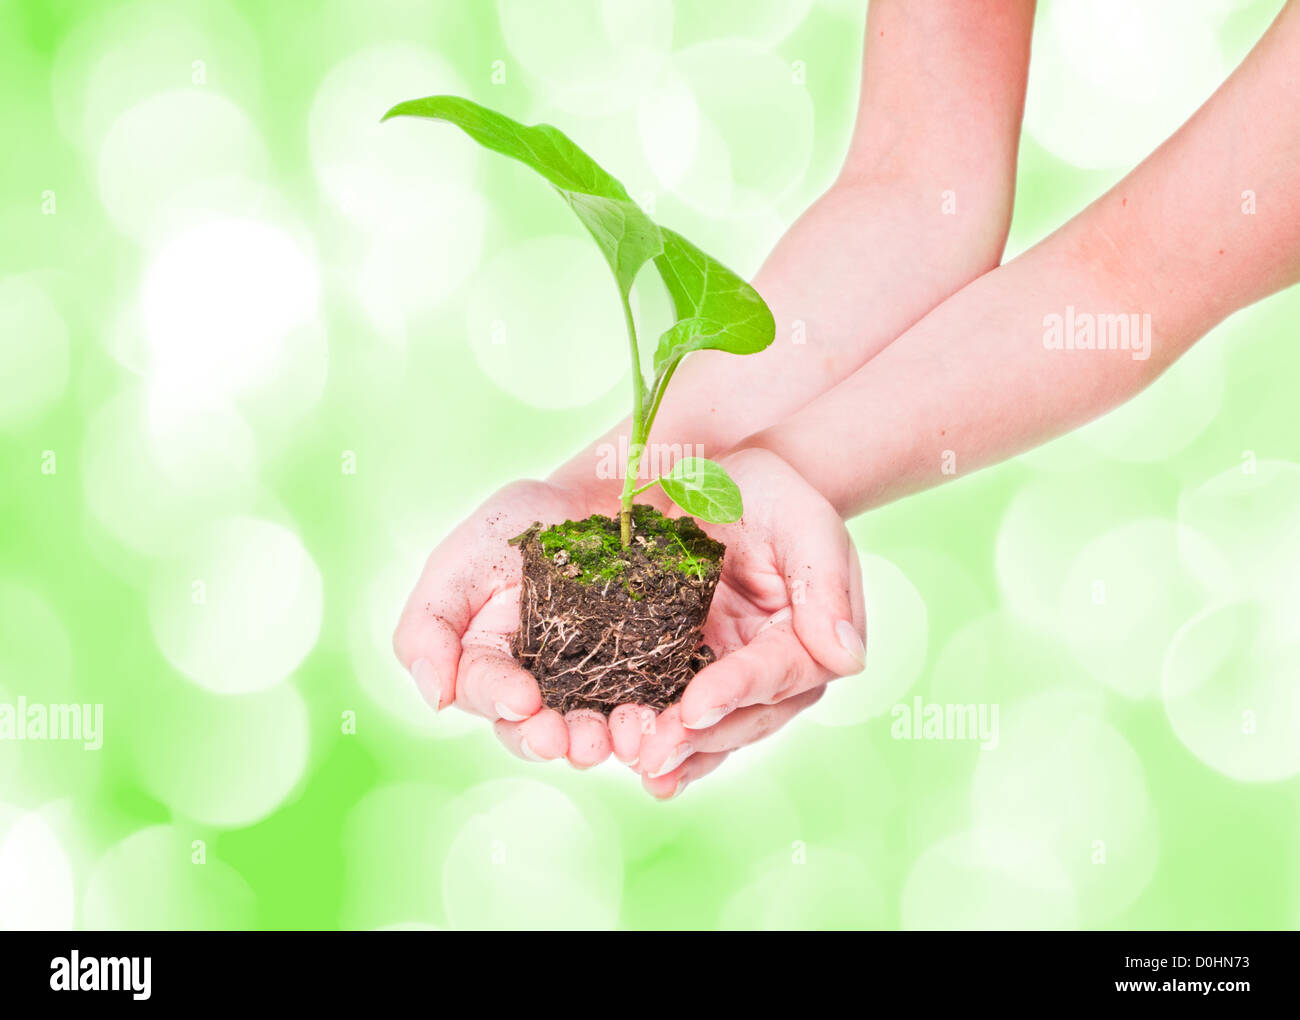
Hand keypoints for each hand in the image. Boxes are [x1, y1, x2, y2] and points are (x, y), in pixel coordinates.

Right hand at [392, 478, 621, 767]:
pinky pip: (645, 707)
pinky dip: (647, 722)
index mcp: (489, 666)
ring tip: (614, 740)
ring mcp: (591, 685)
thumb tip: (436, 698)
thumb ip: (428, 626)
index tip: (523, 699)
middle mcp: (539, 688)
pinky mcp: (641, 675)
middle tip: (569, 742)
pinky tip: (653, 722)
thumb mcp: (459, 563)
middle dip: (552, 740)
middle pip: (538, 730)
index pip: (489, 693)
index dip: (503, 700)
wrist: (589, 501)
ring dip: (600, 742)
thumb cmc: (513, 530)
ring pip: (591, 730)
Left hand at [608, 448, 866, 797]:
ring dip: (677, 754)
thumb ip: (826, 582)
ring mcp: (727, 676)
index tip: (695, 709)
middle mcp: (772, 672)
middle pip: (742, 717)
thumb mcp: (801, 519)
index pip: (775, 673)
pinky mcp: (685, 671)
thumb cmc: (771, 495)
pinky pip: (670, 710)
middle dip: (698, 739)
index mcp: (811, 639)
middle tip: (653, 757)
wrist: (723, 483)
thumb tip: (849, 659)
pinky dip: (651, 735)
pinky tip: (623, 756)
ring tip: (642, 770)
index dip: (736, 692)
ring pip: (709, 730)